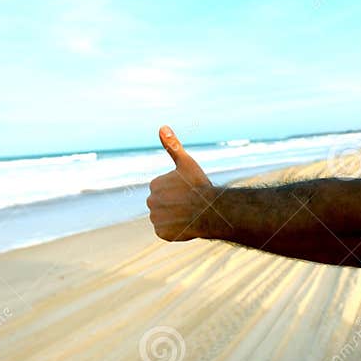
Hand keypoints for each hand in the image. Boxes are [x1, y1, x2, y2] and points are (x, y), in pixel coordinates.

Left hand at [147, 126, 213, 240]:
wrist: (210, 210)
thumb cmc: (200, 185)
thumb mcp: (186, 163)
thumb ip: (172, 146)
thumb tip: (162, 127)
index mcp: (154, 185)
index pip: (163, 191)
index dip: (178, 192)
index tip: (188, 191)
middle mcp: (150, 202)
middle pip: (162, 205)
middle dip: (174, 205)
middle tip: (190, 204)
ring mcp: (155, 219)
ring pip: (164, 219)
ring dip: (175, 218)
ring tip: (189, 214)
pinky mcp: (162, 233)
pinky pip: (167, 232)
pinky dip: (175, 231)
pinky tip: (186, 225)